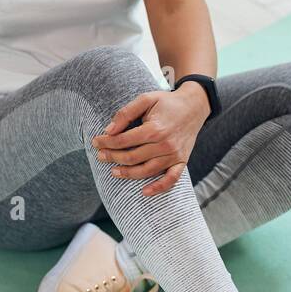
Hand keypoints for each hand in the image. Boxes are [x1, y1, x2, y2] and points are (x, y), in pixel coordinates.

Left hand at [91, 84, 210, 195]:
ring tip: (113, 172)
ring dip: (128, 174)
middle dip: (113, 157)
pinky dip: (158, 188)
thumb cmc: (167, 102)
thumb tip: (109, 130)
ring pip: (146, 170)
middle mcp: (165, 144)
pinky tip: (144, 192)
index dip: (107, 142)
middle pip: (132, 157)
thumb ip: (126, 113)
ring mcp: (174, 155)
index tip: (96, 142)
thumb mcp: (145, 99)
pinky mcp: (181, 161)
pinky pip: (171, 179)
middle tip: (101, 156)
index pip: (124, 140)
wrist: (194, 106)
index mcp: (155, 129)